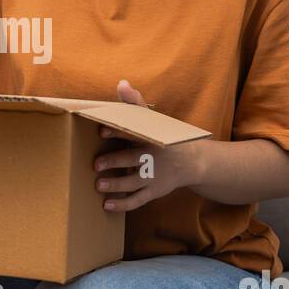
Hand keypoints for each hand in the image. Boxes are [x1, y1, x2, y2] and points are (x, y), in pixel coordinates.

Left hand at [93, 79, 201, 212]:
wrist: (192, 162)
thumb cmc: (165, 138)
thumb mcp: (152, 120)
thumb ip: (134, 103)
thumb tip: (122, 83)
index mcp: (152, 138)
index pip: (134, 132)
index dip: (118, 131)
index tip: (101, 130)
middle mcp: (154, 158)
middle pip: (134, 159)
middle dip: (115, 161)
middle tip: (96, 164)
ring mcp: (154, 177)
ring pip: (134, 183)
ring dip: (116, 184)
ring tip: (99, 184)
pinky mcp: (153, 192)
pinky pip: (137, 201)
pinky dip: (122, 204)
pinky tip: (106, 205)